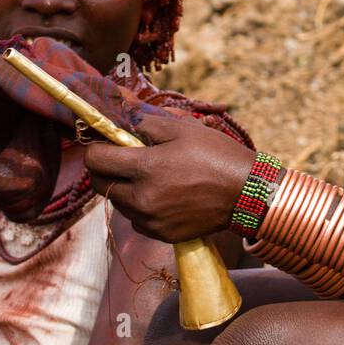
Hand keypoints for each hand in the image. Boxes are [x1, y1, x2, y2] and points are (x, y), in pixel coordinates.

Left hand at [85, 112, 255, 242]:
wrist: (247, 194)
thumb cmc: (216, 154)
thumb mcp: (182, 129)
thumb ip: (145, 121)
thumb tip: (120, 110)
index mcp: (145, 168)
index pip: (96, 160)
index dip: (97, 147)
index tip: (108, 143)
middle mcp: (142, 199)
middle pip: (100, 184)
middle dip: (106, 169)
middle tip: (125, 158)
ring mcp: (151, 220)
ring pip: (117, 203)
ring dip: (123, 188)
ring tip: (149, 176)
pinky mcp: (162, 235)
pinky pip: (136, 220)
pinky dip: (140, 207)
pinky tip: (161, 194)